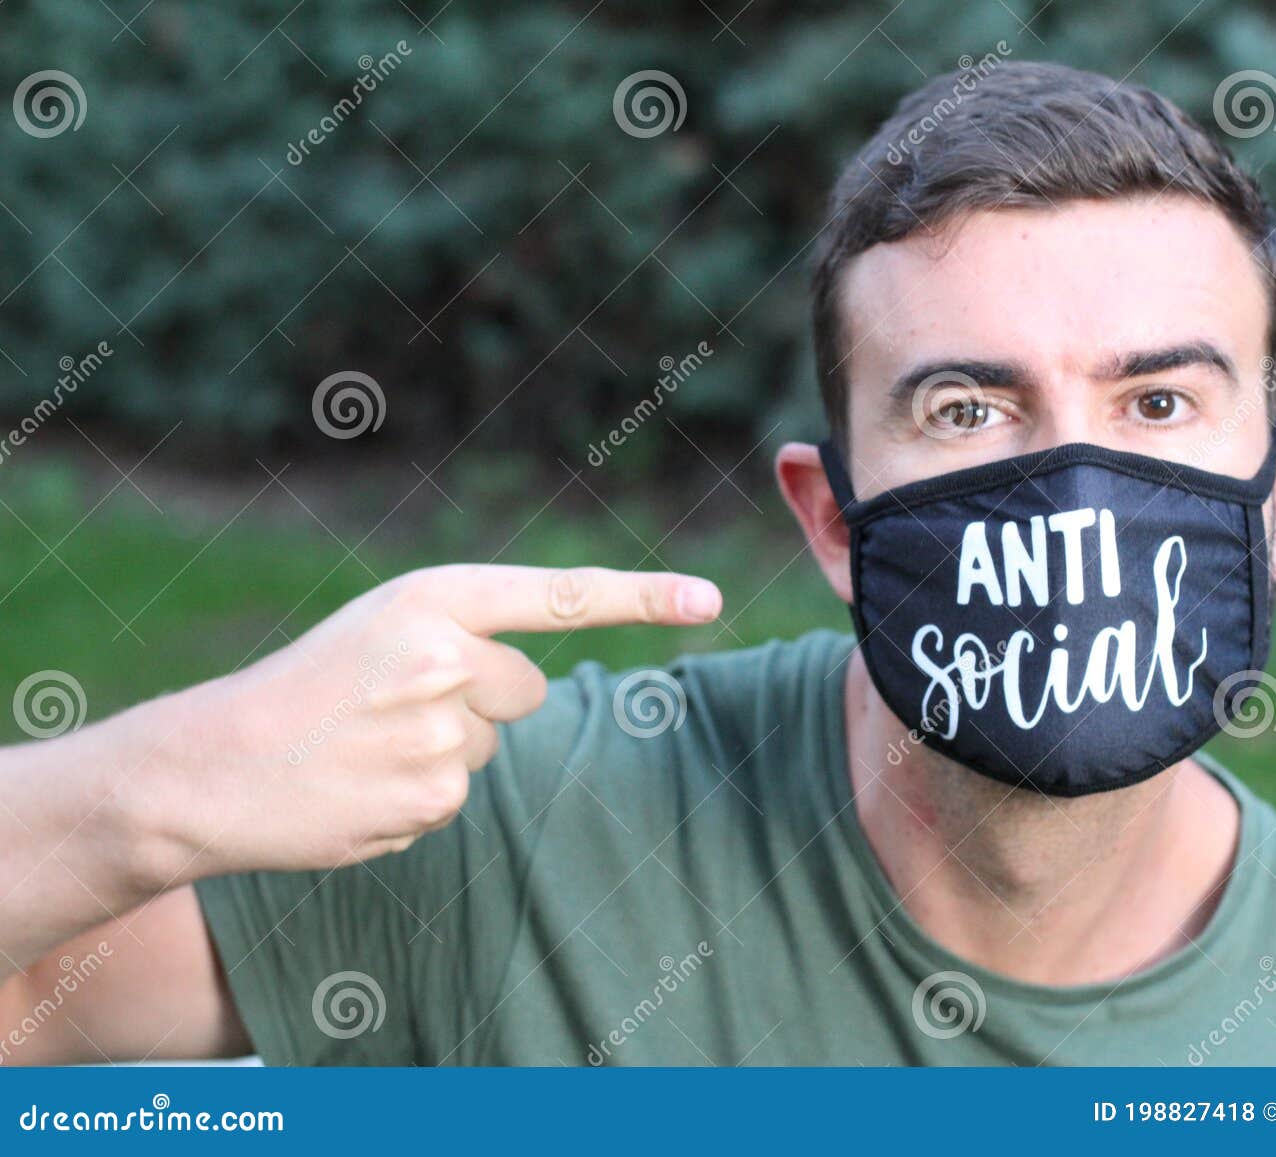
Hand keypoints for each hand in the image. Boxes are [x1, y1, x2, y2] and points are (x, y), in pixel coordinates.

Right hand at [145, 564, 721, 877]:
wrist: (214, 766)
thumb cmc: (304, 688)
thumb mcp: (381, 629)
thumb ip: (462, 638)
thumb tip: (526, 687)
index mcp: (433, 599)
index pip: (561, 595)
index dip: (642, 595)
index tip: (709, 598)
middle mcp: (448, 657)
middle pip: (524, 687)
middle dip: (478, 698)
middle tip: (393, 705)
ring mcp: (443, 733)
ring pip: (489, 746)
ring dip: (444, 750)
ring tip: (366, 746)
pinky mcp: (432, 800)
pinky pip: (458, 797)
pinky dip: (419, 796)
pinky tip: (362, 786)